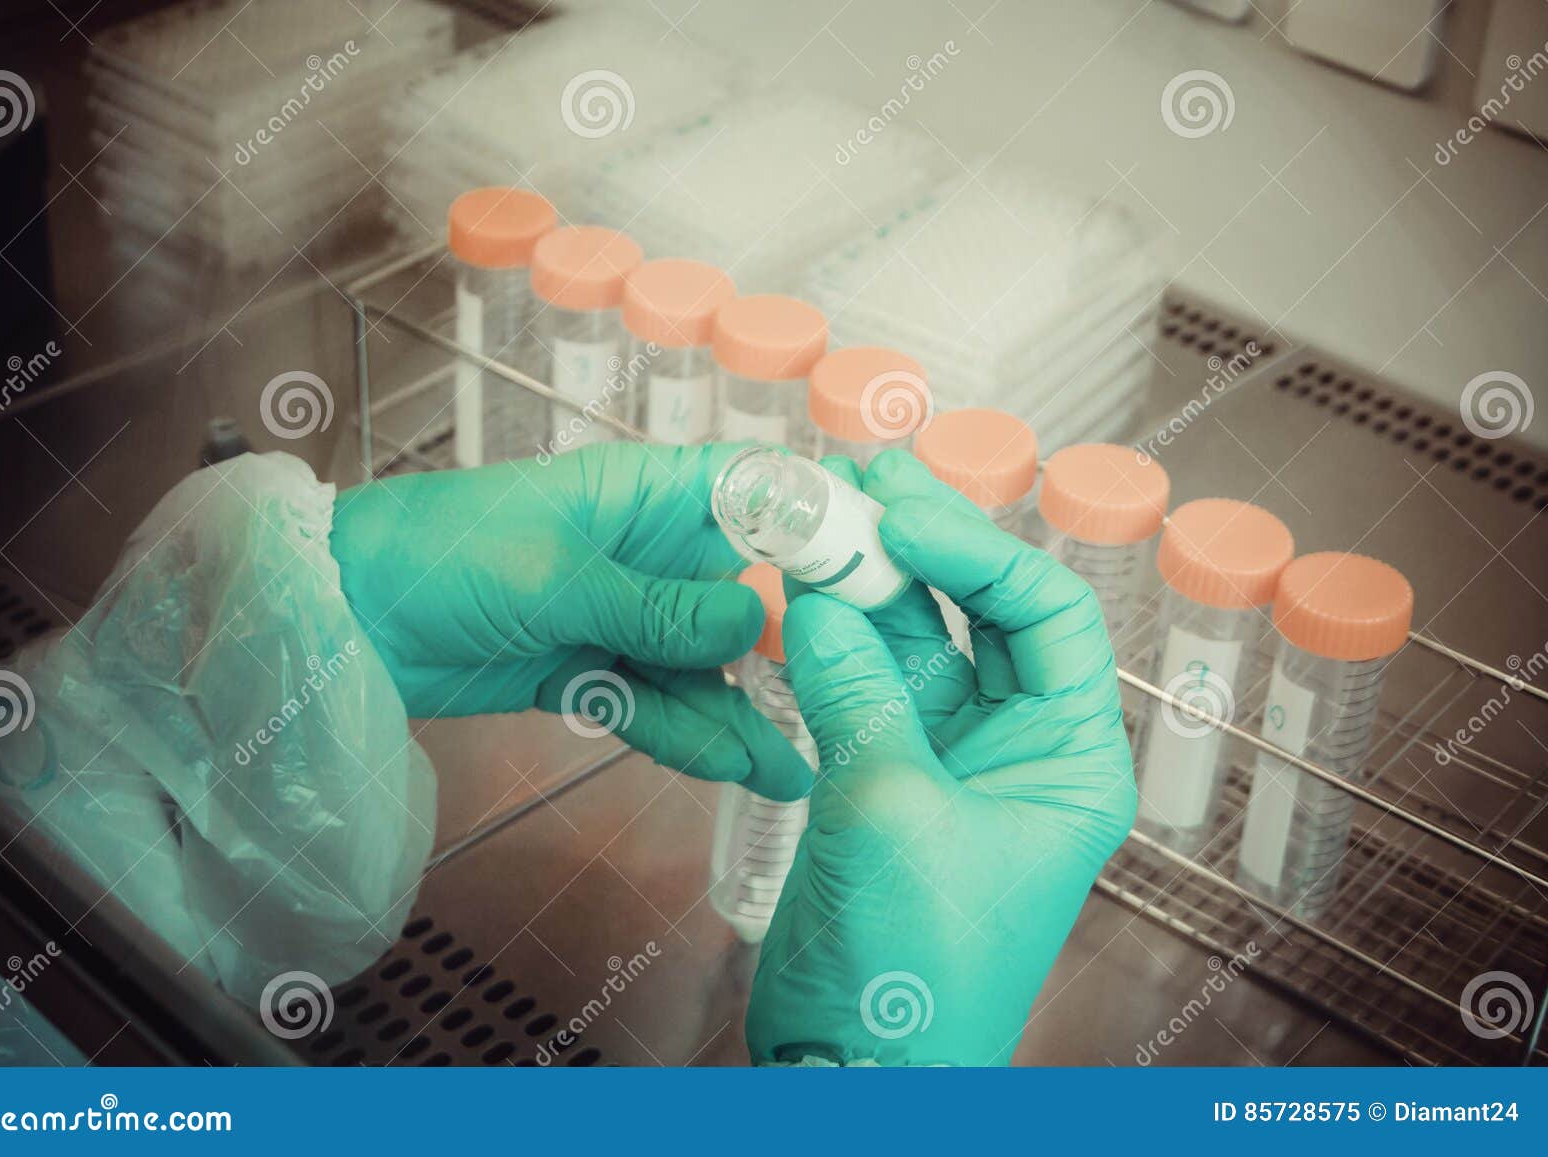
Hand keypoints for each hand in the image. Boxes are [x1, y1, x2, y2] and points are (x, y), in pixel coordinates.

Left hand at [330, 442, 811, 801]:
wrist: (347, 617)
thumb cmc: (443, 553)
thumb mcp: (557, 576)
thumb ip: (657, 605)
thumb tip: (754, 620)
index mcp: (644, 493)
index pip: (755, 494)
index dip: (818, 528)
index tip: (876, 579)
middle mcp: (646, 551)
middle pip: (742, 593)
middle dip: (793, 645)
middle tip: (851, 700)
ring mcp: (620, 614)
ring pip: (702, 664)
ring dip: (745, 714)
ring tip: (799, 766)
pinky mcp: (589, 669)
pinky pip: (655, 703)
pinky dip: (690, 736)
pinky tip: (740, 769)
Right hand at [745, 450, 1134, 1064]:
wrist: (852, 1069)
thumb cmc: (915, 969)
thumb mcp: (891, 809)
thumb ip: (856, 689)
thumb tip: (820, 599)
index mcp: (1070, 758)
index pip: (1047, 614)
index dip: (979, 550)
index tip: (903, 513)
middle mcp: (1019, 750)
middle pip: (980, 615)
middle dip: (924, 544)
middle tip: (864, 474)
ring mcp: (946, 761)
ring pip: (913, 642)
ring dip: (868, 581)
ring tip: (820, 511)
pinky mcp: (881, 778)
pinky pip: (862, 684)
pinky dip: (829, 637)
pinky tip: (797, 591)